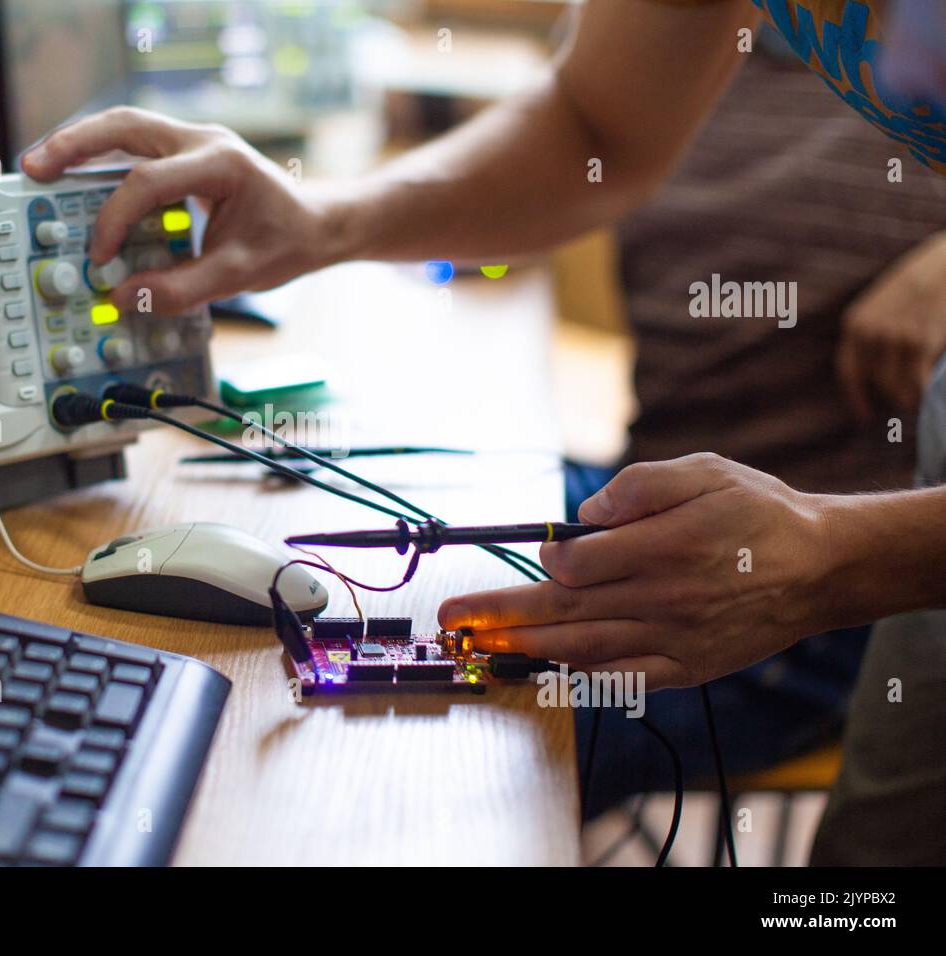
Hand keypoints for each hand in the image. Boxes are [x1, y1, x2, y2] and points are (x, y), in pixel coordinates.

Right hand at [22, 107, 347, 314]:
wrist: (318, 224)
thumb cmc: (286, 242)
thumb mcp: (239, 275)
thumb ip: (182, 289)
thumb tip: (124, 297)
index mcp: (220, 162)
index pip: (148, 181)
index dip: (114, 218)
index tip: (99, 256)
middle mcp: (202, 141)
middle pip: (125, 126)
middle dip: (75, 145)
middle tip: (33, 168)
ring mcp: (192, 142)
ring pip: (124, 127)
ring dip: (80, 144)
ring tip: (40, 166)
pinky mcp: (184, 154)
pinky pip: (133, 146)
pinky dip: (100, 158)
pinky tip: (74, 178)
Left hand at [437, 454, 836, 689]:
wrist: (821, 568)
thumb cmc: (757, 511)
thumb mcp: (703, 472)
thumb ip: (638, 487)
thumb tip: (581, 515)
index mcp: (666, 548)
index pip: (579, 566)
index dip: (548, 561)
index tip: (544, 553)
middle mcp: (665, 599)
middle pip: (564, 611)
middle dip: (498, 614)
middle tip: (450, 618)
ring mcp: (675, 640)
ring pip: (583, 648)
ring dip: (524, 647)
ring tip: (478, 645)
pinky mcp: (688, 668)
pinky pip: (623, 678)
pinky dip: (581, 675)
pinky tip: (546, 667)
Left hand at [837, 231, 945, 421]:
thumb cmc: (922, 279)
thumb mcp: (886, 301)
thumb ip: (875, 331)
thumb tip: (877, 371)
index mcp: (855, 322)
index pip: (848, 372)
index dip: (856, 399)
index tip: (864, 418)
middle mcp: (869, 332)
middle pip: (877, 382)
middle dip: (892, 395)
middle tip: (905, 401)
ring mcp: (894, 338)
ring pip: (896, 388)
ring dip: (909, 398)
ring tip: (918, 399)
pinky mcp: (921, 342)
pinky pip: (917, 384)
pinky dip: (923, 395)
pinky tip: (928, 398)